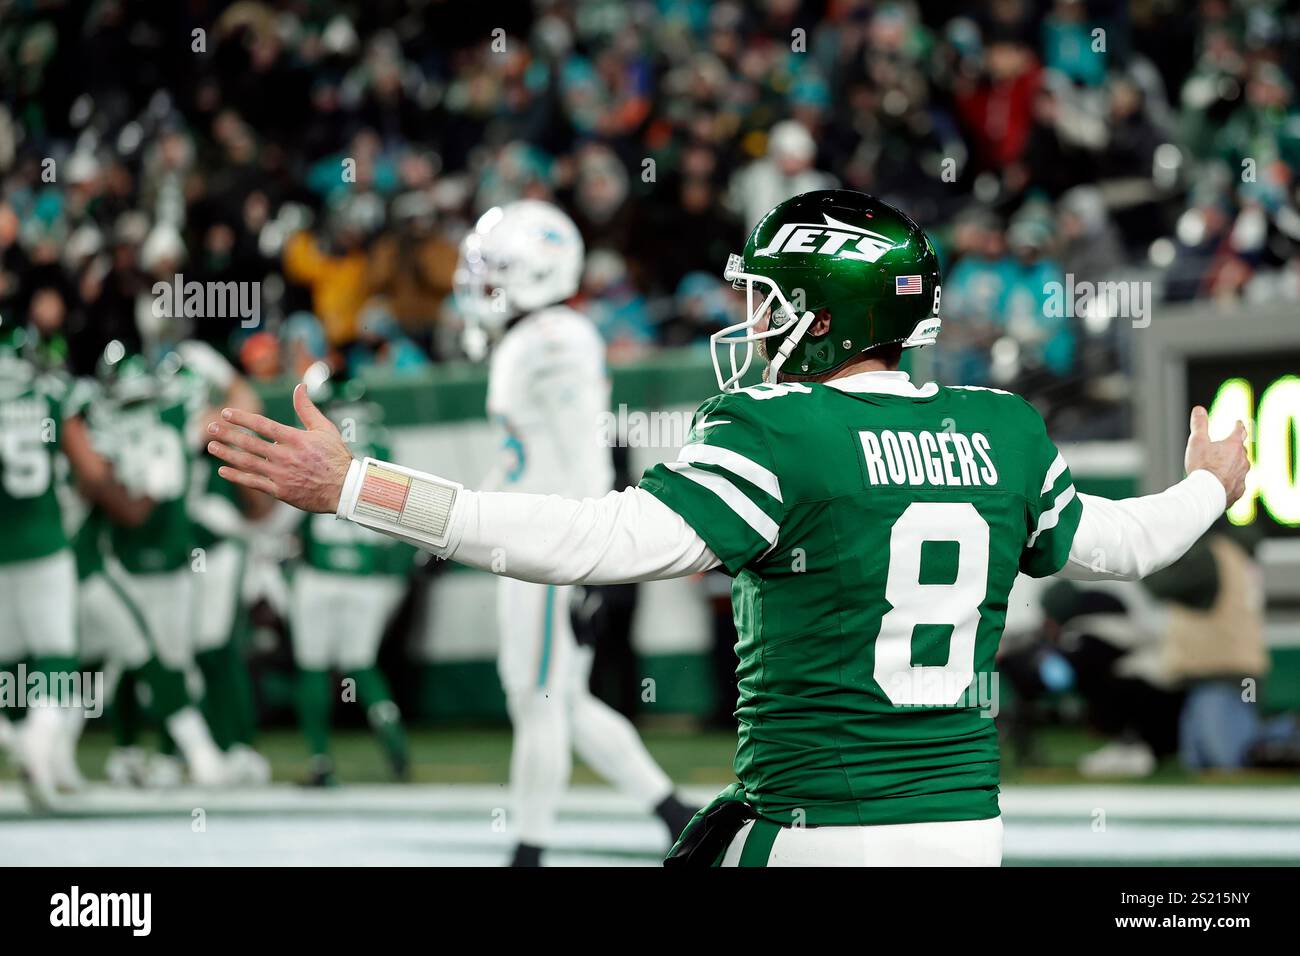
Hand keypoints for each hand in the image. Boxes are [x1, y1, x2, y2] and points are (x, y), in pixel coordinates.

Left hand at [207, 384, 352, 513]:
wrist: (345, 489)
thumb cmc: (337, 458)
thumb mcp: (325, 429)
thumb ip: (307, 408)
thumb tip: (299, 387)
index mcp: (296, 439)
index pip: (263, 426)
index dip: (242, 418)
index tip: (226, 412)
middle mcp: (285, 456)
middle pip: (250, 443)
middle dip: (228, 434)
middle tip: (210, 427)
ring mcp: (281, 474)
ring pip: (248, 463)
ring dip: (227, 454)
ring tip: (211, 445)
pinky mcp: (281, 491)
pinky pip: (254, 483)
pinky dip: (237, 476)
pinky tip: (223, 470)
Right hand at [1184, 405, 1249, 507]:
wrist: (1206, 493)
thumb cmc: (1202, 466)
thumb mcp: (1197, 442)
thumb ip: (1199, 425)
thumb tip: (1199, 409)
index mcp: (1233, 446)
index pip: (1239, 431)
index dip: (1238, 426)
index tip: (1238, 422)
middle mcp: (1242, 460)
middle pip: (1241, 450)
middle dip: (1236, 448)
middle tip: (1229, 448)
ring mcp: (1242, 476)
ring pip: (1242, 467)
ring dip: (1235, 465)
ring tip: (1224, 468)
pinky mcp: (1239, 490)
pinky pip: (1238, 483)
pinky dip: (1232, 481)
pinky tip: (1225, 484)